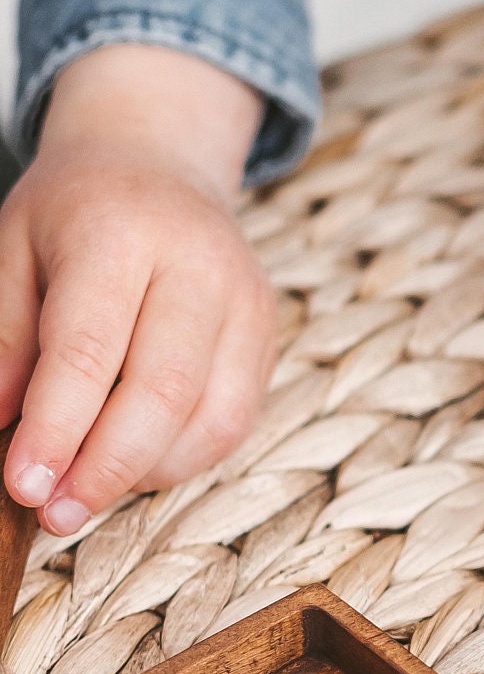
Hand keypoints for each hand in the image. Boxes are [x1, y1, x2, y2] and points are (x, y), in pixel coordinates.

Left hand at [0, 45, 274, 533]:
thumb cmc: (72, 212)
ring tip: (87, 489)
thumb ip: (7, 337)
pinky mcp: (268, 331)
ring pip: (209, 419)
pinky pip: (235, 421)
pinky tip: (135, 463)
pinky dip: (183, 459)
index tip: (23, 485)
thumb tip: (5, 424)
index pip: (90, 350)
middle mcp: (198, 263)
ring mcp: (245, 298)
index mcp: (121, 233)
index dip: (56, 429)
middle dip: (104, 468)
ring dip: (143, 473)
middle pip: (162, 393)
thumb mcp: (11, 250)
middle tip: (55, 511)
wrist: (157, 161)